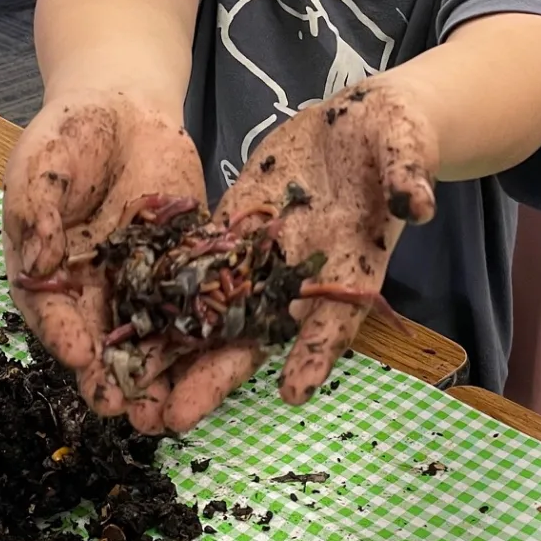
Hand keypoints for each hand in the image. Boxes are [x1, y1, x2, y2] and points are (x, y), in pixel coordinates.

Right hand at [3, 93, 206, 420]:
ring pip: (152, 336)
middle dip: (115, 380)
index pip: (54, 312)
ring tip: (172, 416)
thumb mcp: (41, 162)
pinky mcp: (186, 265)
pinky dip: (209, 335)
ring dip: (162, 376)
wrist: (123, 105)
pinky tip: (221, 363)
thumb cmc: (68, 133)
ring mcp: (142, 280)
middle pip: (103, 341)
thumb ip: (36, 208)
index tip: (81, 360)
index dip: (65, 337)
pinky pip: (199, 302)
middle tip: (129, 415)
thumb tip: (38, 260)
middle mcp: (95, 287)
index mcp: (50, 270)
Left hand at [151, 79, 438, 433]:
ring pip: (215, 308)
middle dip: (216, 375)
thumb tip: (417, 203)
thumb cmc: (397, 139)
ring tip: (131, 385)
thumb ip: (408, 177)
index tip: (292, 391)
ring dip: (176, 347)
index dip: (316, 354)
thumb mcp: (406, 149)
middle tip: (174, 418)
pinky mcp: (237, 224)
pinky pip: (197, 262)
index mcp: (352, 263)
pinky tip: (123, 316)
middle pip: (257, 331)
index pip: (335, 318)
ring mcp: (265, 252)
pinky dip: (162, 291)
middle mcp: (303, 271)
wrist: (364, 122)